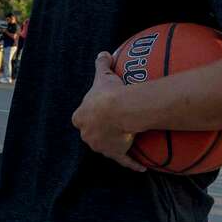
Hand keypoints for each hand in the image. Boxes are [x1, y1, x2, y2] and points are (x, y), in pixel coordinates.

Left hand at [71, 52, 144, 171]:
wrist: (118, 110)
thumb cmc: (108, 92)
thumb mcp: (103, 75)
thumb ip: (101, 63)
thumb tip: (104, 53)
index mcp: (80, 118)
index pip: (81, 118)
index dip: (89, 115)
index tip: (98, 110)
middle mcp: (87, 135)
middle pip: (92, 134)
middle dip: (100, 130)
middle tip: (114, 123)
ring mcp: (101, 146)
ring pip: (107, 147)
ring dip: (115, 143)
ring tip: (126, 138)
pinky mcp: (115, 153)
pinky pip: (124, 160)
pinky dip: (132, 164)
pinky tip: (141, 168)